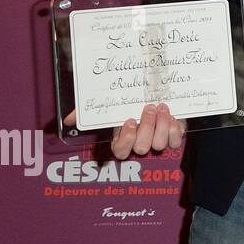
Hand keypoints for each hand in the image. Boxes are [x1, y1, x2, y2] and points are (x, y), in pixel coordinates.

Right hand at [62, 102, 185, 157]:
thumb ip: (86, 111)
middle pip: (142, 148)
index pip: (120, 151)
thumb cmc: (129, 101)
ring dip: (161, 125)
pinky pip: (175, 142)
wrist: (156, 92)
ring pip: (159, 145)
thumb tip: (67, 120)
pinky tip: (173, 116)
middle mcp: (139, 142)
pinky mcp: (173, 136)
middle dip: (146, 127)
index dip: (126, 139)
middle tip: (148, 107)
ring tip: (161, 107)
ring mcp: (157, 140)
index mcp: (122, 138)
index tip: (129, 120)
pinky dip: (175, 130)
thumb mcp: (108, 104)